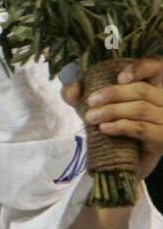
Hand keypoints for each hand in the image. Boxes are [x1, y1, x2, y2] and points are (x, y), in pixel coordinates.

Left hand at [61, 57, 162, 177]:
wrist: (125, 162)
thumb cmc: (112, 127)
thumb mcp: (93, 106)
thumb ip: (78, 95)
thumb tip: (74, 89)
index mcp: (153, 85)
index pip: (155, 66)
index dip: (140, 68)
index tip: (119, 77)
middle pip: (142, 89)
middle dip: (113, 94)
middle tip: (90, 102)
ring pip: (140, 109)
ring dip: (112, 111)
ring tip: (91, 117)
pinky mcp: (162, 138)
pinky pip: (141, 128)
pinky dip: (120, 126)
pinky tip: (105, 128)